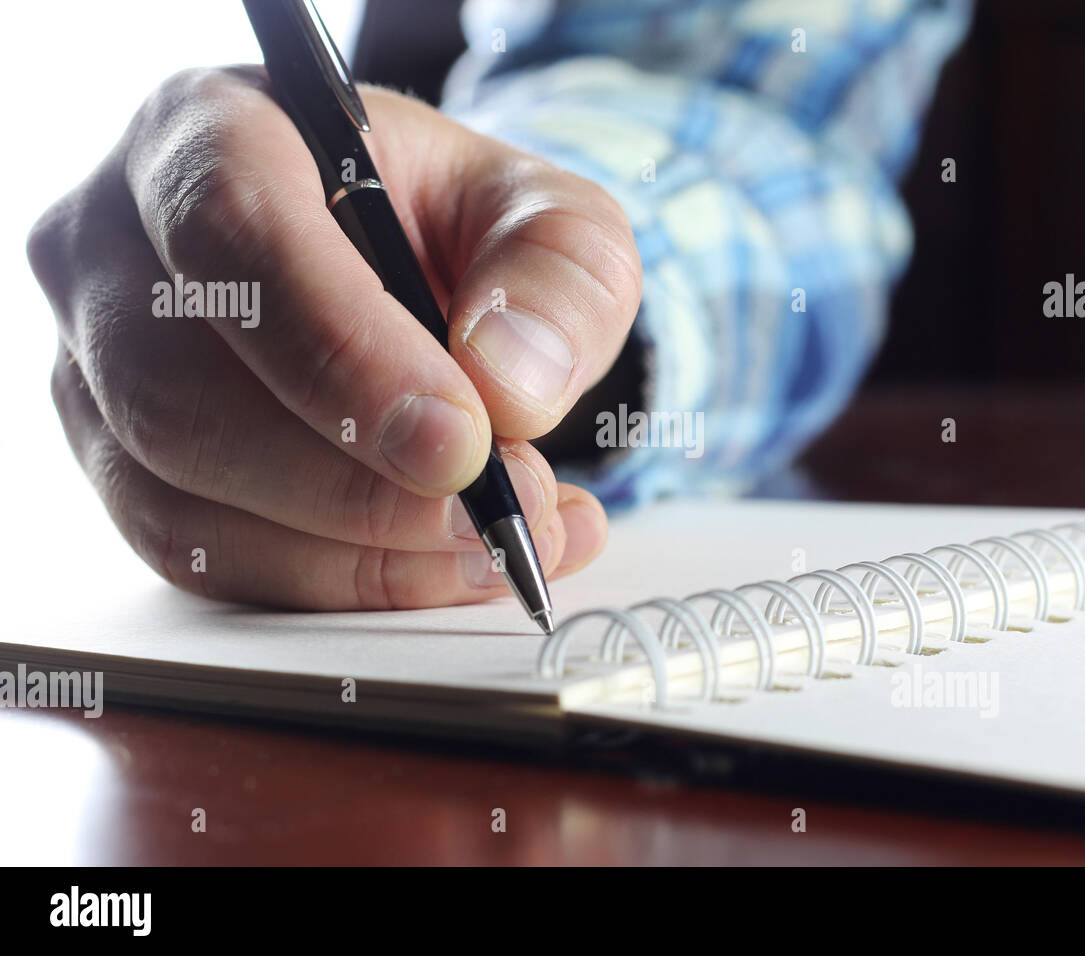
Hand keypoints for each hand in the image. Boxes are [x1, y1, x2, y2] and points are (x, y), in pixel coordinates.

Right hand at [28, 67, 640, 609]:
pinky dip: (334, 585)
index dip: (342, 353)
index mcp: (212, 131)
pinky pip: (203, 560)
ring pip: (178, 500)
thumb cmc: (460, 227)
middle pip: (181, 395)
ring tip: (497, 546)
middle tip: (495, 517)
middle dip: (356, 487)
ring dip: (355, 555)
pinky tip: (443, 568)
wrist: (413, 268)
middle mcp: (119, 248)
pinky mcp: (125, 466)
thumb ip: (557, 279)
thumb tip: (509, 387)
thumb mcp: (551, 218)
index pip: (233, 231)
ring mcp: (101, 368)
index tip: (460, 442)